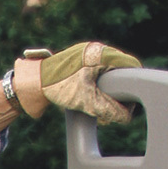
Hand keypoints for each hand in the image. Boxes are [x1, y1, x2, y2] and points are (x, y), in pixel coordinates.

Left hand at [13, 40, 142, 122]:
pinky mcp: (81, 63)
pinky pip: (98, 75)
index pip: (131, 66)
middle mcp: (97, 50)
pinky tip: (91, 104)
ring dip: (108, 95)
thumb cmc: (58, 86)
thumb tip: (126, 118)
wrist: (32, 82)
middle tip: (113, 112)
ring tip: (100, 112)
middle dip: (119, 94)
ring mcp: (88, 55)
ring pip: (109, 76)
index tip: (130, 102)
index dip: (134, 85)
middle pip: (121, 72)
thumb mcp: (87, 101)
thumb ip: (109, 109)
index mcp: (101, 53)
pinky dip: (98, 90)